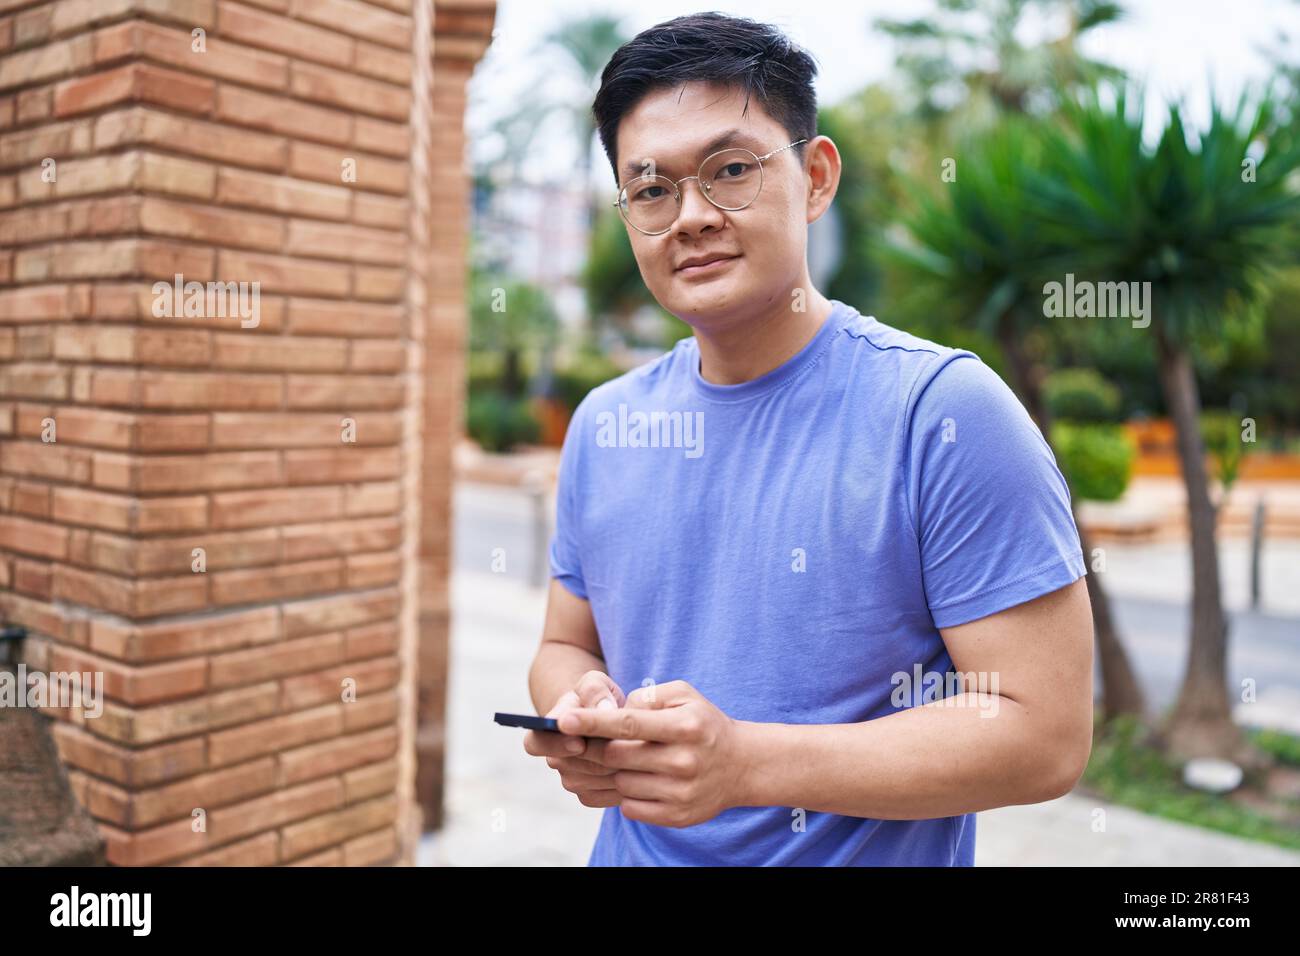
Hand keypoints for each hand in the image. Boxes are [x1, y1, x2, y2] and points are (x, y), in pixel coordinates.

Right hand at [523, 670, 625, 807]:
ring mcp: (571, 779)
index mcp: (547, 730)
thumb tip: (603, 710)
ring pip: (588, 782)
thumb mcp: (596, 684)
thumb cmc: (598, 698)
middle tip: (624, 747)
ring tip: (636, 753)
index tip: (579, 742)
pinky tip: (636, 768)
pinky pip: (602, 795)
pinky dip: (620, 785)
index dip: (556, 745)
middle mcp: (555, 758)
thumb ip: (595, 691)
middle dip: (596, 757)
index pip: (536, 742)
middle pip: (568, 766)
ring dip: (611, 770)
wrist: (609, 719)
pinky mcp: (589, 795)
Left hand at [556, 680, 746, 827]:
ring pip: (621, 783)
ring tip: (631, 760)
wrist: (742, 765)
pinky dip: (628, 794)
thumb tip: (614, 709)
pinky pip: (631, 808)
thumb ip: (649, 695)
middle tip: (588, 741)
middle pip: (617, 756)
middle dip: (597, 748)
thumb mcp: (685, 696)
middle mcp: (684, 760)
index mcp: (685, 726)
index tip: (562, 720)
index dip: (592, 722)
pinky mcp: (677, 816)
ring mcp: (681, 792)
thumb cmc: (704, 724)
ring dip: (616, 771)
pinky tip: (642, 780)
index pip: (627, 724)